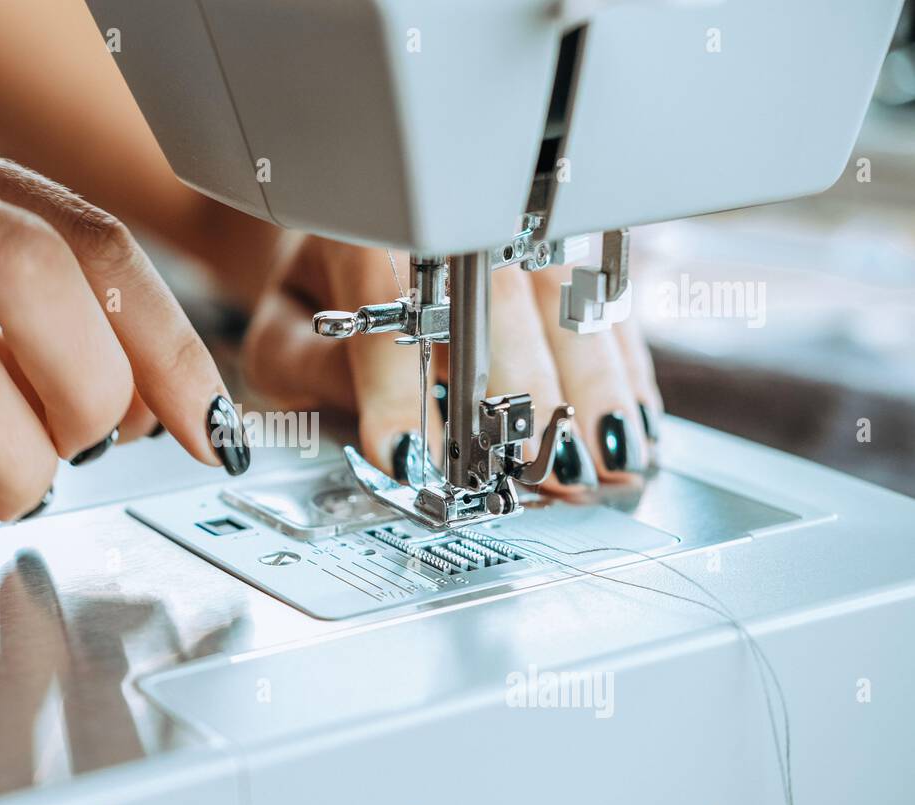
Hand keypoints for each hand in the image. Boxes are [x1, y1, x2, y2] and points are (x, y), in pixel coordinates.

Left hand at [242, 235, 662, 490]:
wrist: (351, 232)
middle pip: (499, 298)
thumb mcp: (285, 337)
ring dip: (592, 386)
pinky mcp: (561, 247)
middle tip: (543, 470)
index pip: (386, 307)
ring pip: (567, 297)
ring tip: (605, 459)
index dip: (400, 390)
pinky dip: (622, 369)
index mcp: (358, 232)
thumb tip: (390, 441)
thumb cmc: (319, 299)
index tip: (415, 459)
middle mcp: (446, 217)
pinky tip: (635, 425)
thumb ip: (317, 377)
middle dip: (525, 393)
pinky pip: (606, 303)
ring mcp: (513, 224)